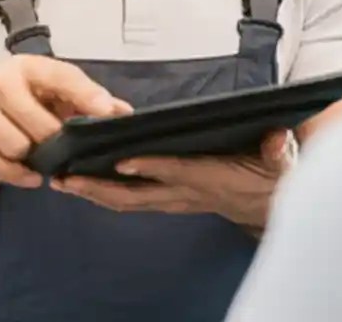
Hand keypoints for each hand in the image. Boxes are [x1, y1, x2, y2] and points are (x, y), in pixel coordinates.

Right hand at [0, 55, 131, 189]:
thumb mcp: (49, 87)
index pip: (62, 78)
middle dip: (56, 142)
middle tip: (62, 147)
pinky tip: (27, 172)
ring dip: (33, 159)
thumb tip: (124, 113)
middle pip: (42, 127)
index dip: (88, 96)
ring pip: (18, 148)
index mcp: (27, 66)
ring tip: (38, 153)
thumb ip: (86, 99)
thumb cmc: (20, 94)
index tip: (109, 114)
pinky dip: (15, 174)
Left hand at [52, 130, 293, 229]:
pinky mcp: (166, 199)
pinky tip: (80, 184)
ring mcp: (174, 199)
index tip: (122, 160)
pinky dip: (103, 193)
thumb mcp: (281, 159)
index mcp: (211, 178)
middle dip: (99, 188)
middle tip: (67, 178)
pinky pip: (129, 201)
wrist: (267, 201)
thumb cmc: (268, 173)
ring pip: (127, 201)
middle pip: (137, 195)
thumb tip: (277, 140)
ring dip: (93, 193)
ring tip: (61, 181)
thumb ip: (278, 149)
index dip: (151, 167)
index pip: (177, 171)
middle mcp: (186, 193)